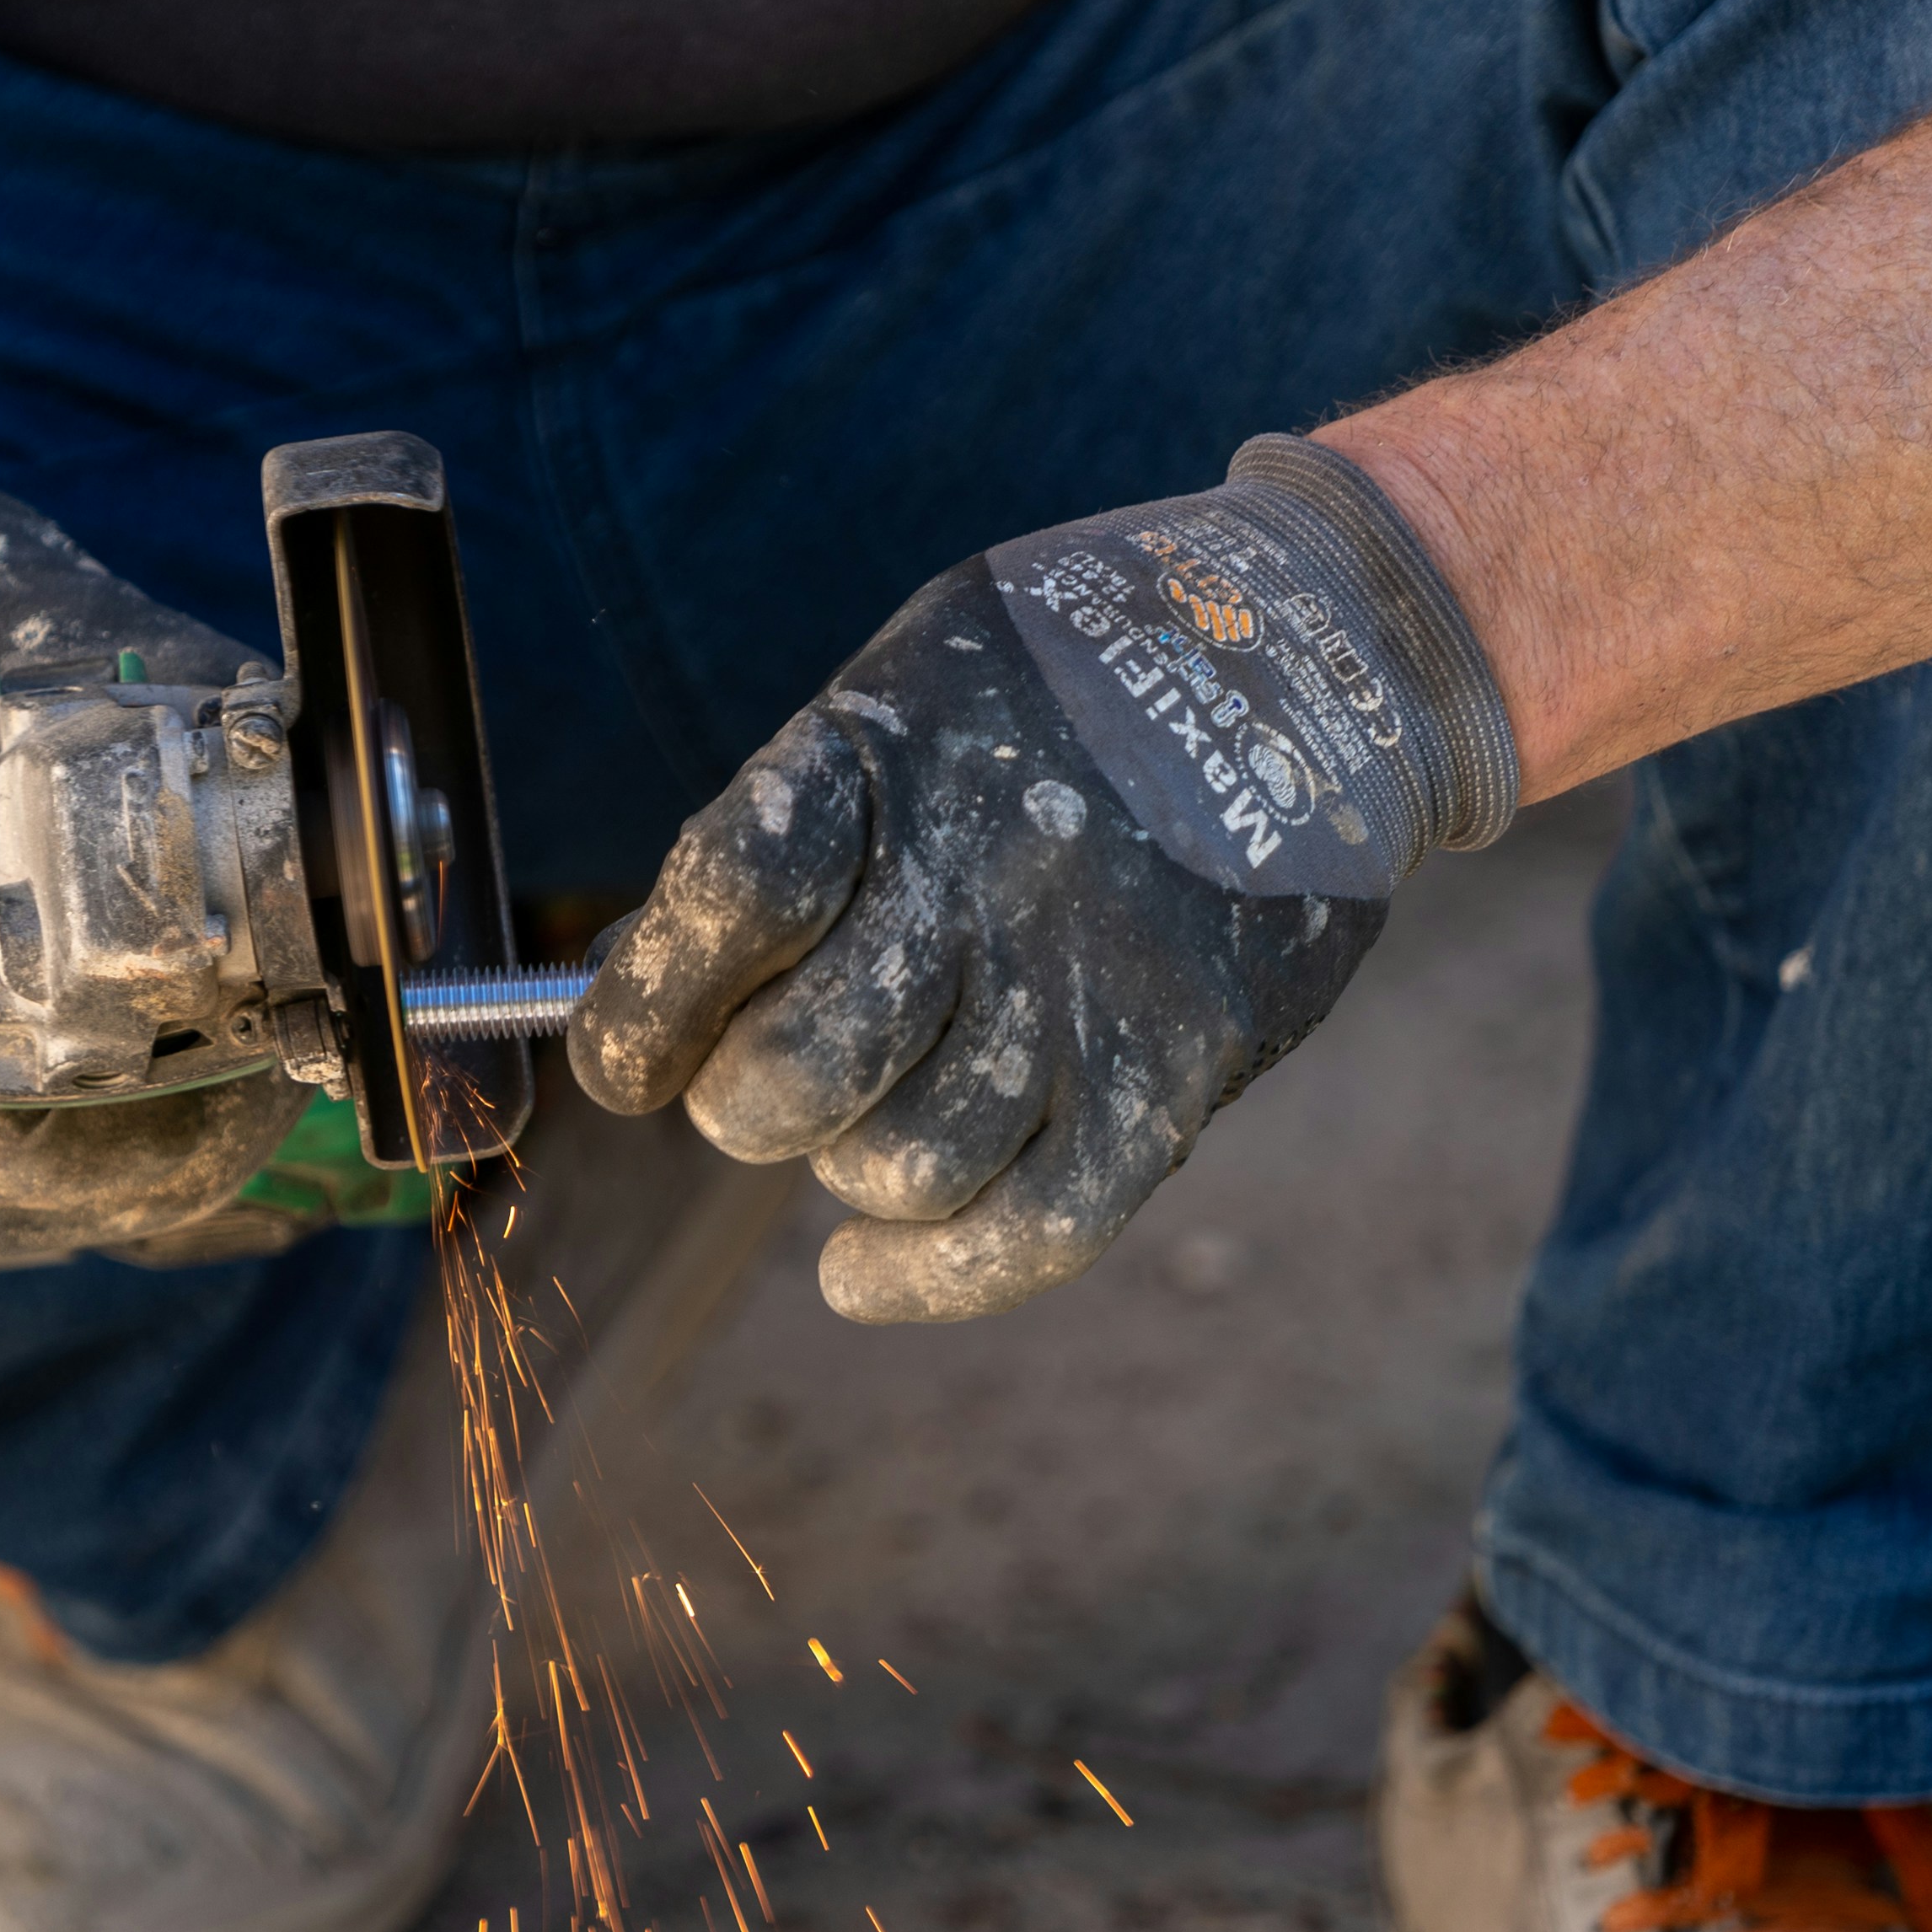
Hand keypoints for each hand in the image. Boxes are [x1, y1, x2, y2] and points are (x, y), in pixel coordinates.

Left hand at [566, 436, 1516, 1320]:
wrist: (1308, 654)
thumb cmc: (1055, 685)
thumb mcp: (902, 693)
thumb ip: (780, 830)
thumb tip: (624, 977)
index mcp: (892, 761)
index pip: (726, 900)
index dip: (643, 1009)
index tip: (622, 1059)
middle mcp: (989, 877)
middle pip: (795, 1074)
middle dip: (739, 1106)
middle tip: (754, 1081)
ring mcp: (1086, 984)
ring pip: (901, 1168)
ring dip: (845, 1170)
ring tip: (861, 1116)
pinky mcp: (1175, 1070)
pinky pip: (1033, 1231)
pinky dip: (926, 1277)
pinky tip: (856, 1273)